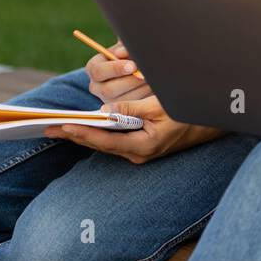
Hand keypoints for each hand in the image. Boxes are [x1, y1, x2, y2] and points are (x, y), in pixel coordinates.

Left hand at [43, 95, 221, 163]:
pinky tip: (87, 126)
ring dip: (84, 134)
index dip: (82, 133)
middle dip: (75, 134)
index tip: (62, 126)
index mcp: (143, 146)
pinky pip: (115, 140)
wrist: (211, 124)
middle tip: (49, 127)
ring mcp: (140, 151)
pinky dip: (98, 132)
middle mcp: (138, 153)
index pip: (104, 141)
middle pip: (100, 144)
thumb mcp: (161, 107)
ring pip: (106, 143)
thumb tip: (105, 112)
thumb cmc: (188, 114)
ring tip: (61, 126)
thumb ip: (132, 109)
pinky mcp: (142, 146)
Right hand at [85, 43, 152, 103]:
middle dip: (130, 81)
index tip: (132, 65)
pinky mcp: (119, 109)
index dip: (116, 69)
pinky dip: (145, 97)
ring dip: (140, 89)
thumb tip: (122, 52)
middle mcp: (96, 86)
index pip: (99, 71)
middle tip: (145, 75)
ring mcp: (107, 100)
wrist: (135, 67)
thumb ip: (123, 47)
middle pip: (109, 89)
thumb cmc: (128, 54)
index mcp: (93, 68)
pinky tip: (153, 87)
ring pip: (122, 99)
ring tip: (152, 79)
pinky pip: (132, 106)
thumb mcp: (125, 47)